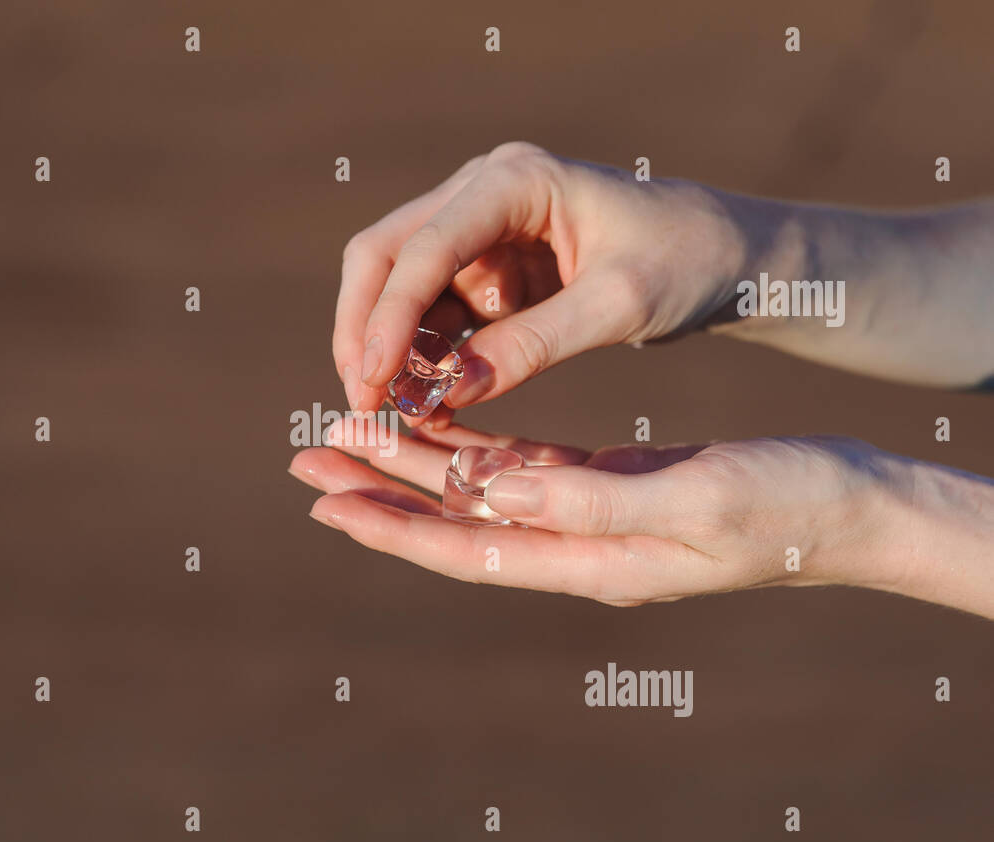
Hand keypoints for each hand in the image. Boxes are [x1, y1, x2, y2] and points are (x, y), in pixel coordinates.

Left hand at [290, 422, 938, 608]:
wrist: (848, 506)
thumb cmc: (787, 506)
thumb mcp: (692, 502)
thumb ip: (590, 500)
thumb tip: (492, 490)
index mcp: (590, 561)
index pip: (466, 548)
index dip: (392, 528)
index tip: (327, 502)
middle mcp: (574, 546)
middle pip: (454, 520)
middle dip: (379, 489)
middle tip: (307, 458)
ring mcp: (587, 516)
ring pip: (478, 487)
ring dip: (414, 460)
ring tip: (352, 430)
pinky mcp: (605, 483)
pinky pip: (519, 462)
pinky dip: (474, 439)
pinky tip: (438, 417)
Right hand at [333, 143, 747, 416]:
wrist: (725, 254)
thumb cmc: (684, 261)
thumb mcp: (618, 305)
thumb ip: (534, 345)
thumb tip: (451, 393)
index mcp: (515, 180)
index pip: (425, 246)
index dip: (388, 315)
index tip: (373, 379)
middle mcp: (481, 193)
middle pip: (386, 256)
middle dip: (366, 329)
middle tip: (364, 401)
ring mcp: (478, 231)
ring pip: (399, 288)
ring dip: (390, 349)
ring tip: (396, 414)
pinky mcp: (485, 269)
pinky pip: (433, 314)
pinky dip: (423, 357)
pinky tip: (427, 404)